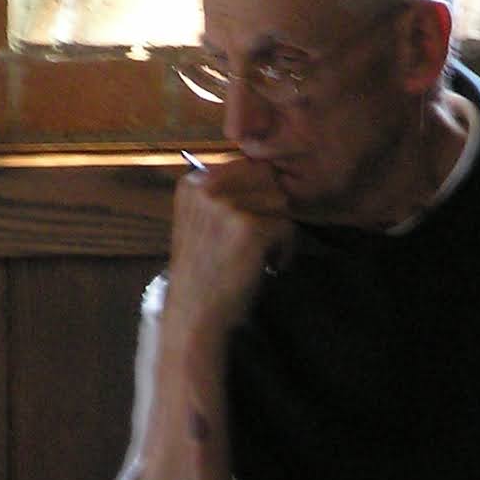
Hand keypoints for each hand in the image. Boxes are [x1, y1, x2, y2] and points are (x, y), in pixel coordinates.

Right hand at [163, 156, 291, 345]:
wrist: (195, 312)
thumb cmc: (205, 271)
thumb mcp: (204, 221)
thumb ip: (225, 193)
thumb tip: (267, 170)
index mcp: (193, 180)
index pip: (247, 167)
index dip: (259, 196)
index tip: (250, 226)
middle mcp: (206, 186)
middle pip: (267, 180)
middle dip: (273, 209)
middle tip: (264, 240)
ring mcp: (226, 205)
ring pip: (279, 202)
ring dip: (280, 229)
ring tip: (264, 255)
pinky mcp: (247, 226)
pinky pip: (286, 226)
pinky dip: (285, 249)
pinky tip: (269, 266)